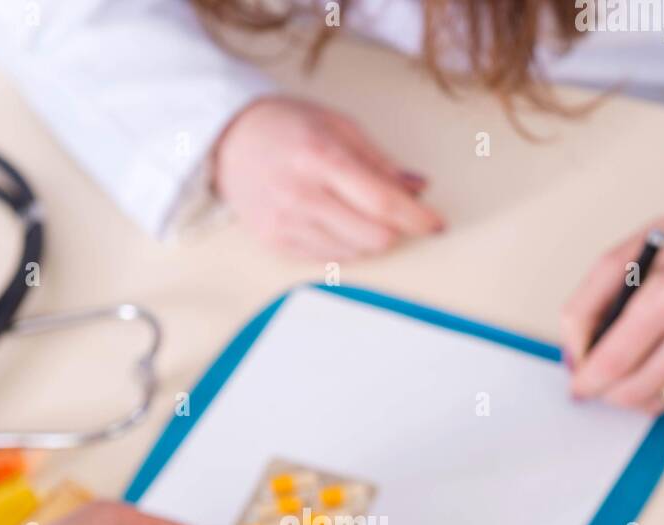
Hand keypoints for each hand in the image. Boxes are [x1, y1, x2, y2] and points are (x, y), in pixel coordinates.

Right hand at [212, 95, 444, 259]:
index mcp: (320, 158)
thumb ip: (380, 162)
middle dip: (394, 229)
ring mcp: (286, 224)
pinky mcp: (277, 244)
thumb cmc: (286, 127)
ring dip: (369, 238)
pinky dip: (344, 245)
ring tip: (354, 210)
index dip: (416, 217)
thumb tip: (418, 189)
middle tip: (393, 213)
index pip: (382, 202)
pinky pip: (330, 259)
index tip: (436, 224)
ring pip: (355, 253)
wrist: (227, 142)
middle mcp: (301, 196)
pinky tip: (334, 221)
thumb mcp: (338, 126)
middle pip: (374, 237)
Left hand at [560, 159, 663, 411]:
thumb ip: (584, 308)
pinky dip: (660, 384)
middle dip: (604, 391)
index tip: (576, 384)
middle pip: (632, 392)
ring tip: (626, 364)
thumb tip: (574, 357)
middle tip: (595, 378)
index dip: (586, 381)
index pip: (612, 363)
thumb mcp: (619, 257)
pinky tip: (656, 359)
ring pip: (655, 399)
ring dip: (631, 391)